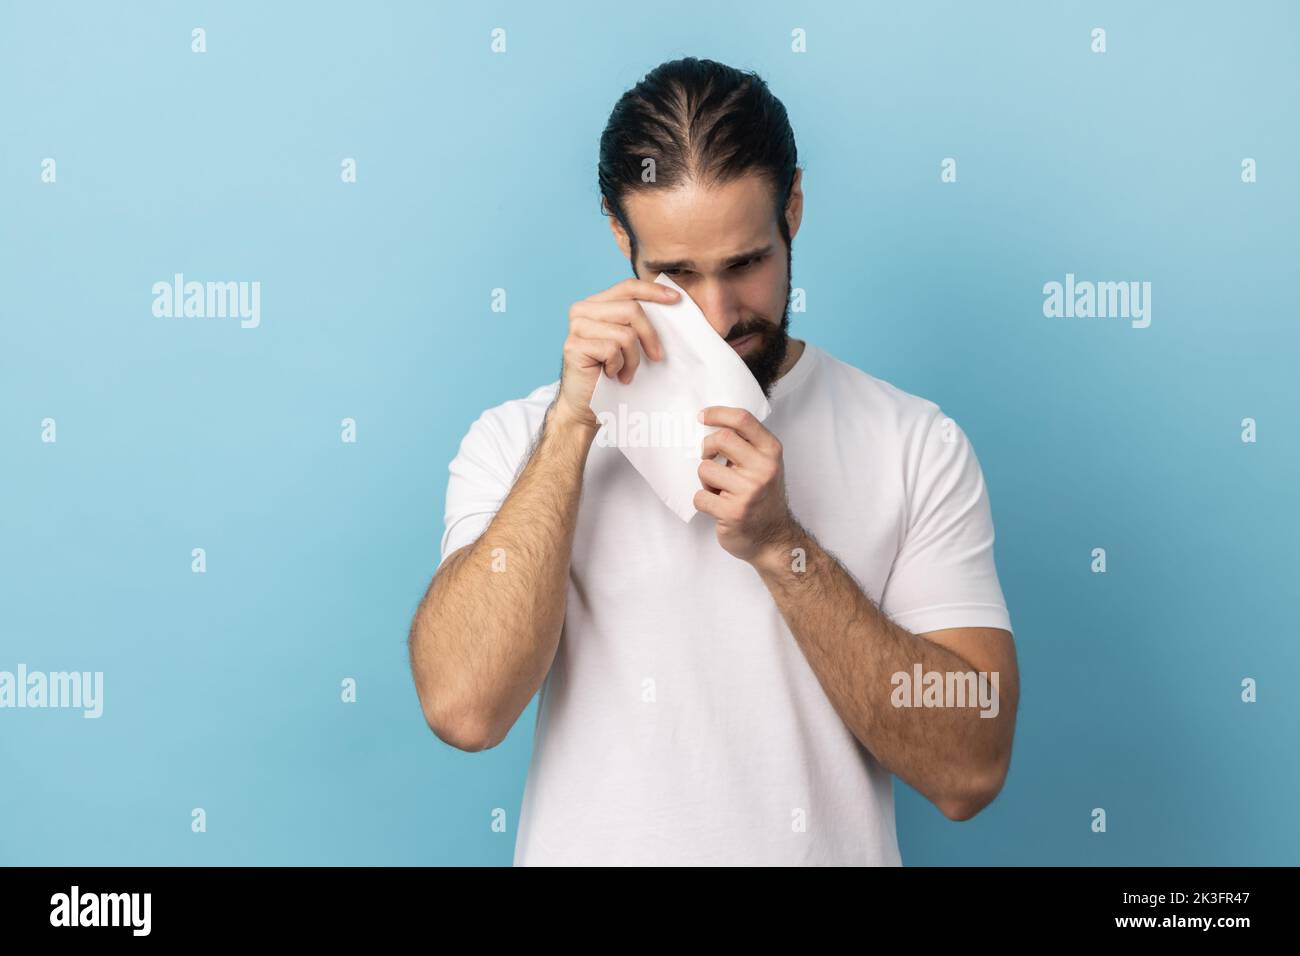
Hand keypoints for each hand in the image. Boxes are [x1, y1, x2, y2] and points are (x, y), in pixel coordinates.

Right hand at [553, 278, 677, 428]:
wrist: (587, 405)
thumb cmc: (611, 373)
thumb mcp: (628, 341)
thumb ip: (638, 320)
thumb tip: (672, 302)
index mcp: (596, 303)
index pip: (627, 287)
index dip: (653, 291)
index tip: (676, 299)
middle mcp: (582, 310)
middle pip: (632, 309)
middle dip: (650, 336)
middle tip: (655, 357)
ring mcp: (576, 327)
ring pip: (625, 333)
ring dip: (633, 359)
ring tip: (625, 372)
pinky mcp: (574, 346)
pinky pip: (613, 350)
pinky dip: (618, 366)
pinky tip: (611, 375)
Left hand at [694, 406, 797, 563]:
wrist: (773, 538)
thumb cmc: (764, 498)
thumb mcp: (765, 465)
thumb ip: (747, 444)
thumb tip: (712, 424)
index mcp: (771, 451)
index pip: (742, 419)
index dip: (717, 413)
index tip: (702, 416)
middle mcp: (763, 468)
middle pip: (720, 439)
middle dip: (706, 448)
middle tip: (709, 459)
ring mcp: (749, 491)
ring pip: (705, 469)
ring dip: (706, 480)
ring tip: (720, 490)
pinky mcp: (733, 512)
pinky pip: (700, 496)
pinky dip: (703, 502)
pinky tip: (718, 507)